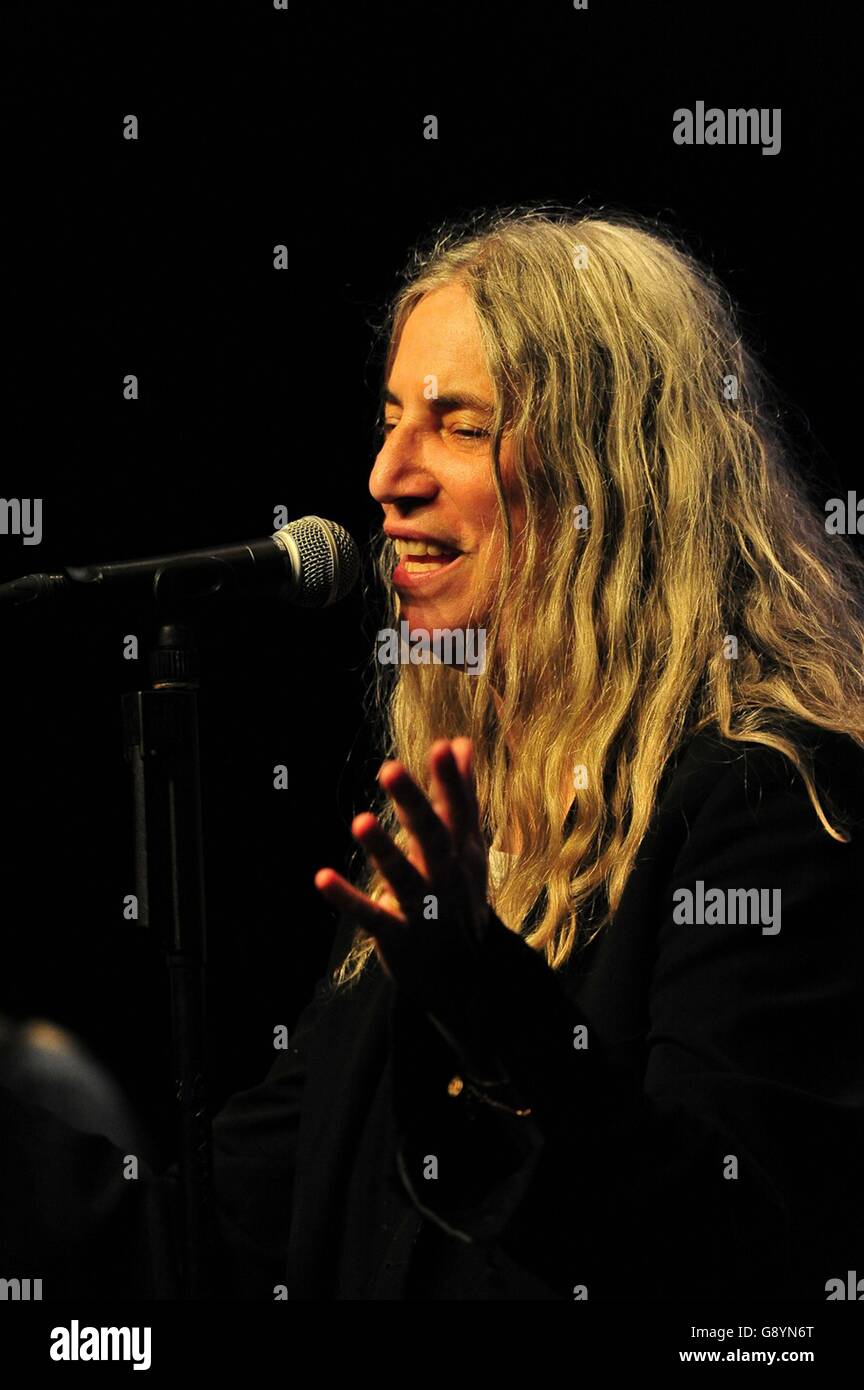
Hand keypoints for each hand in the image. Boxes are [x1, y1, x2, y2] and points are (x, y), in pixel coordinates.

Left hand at [314, 737, 491, 1040]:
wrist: (467, 979)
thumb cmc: (459, 898)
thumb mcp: (467, 848)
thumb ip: (461, 795)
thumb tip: (463, 742)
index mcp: (462, 852)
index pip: (460, 811)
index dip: (452, 781)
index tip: (443, 746)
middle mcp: (446, 877)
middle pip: (431, 836)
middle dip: (413, 803)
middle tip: (390, 769)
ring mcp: (423, 908)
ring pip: (402, 876)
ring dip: (382, 849)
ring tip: (360, 820)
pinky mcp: (398, 937)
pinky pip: (372, 916)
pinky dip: (348, 898)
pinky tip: (321, 877)